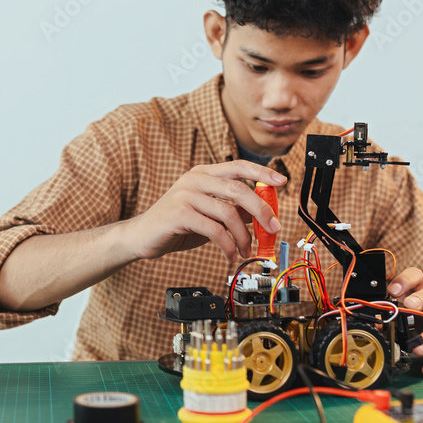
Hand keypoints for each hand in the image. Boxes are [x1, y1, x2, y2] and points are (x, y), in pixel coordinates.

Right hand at [124, 161, 285, 261]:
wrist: (140, 237)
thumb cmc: (175, 225)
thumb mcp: (208, 214)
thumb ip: (231, 210)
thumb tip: (260, 214)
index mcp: (203, 173)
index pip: (238, 166)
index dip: (262, 172)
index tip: (281, 182)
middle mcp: (195, 179)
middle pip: (238, 189)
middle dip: (261, 210)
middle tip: (272, 228)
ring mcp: (185, 195)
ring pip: (228, 213)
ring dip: (244, 236)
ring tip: (246, 251)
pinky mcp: (179, 214)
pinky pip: (214, 230)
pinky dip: (228, 246)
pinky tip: (230, 255)